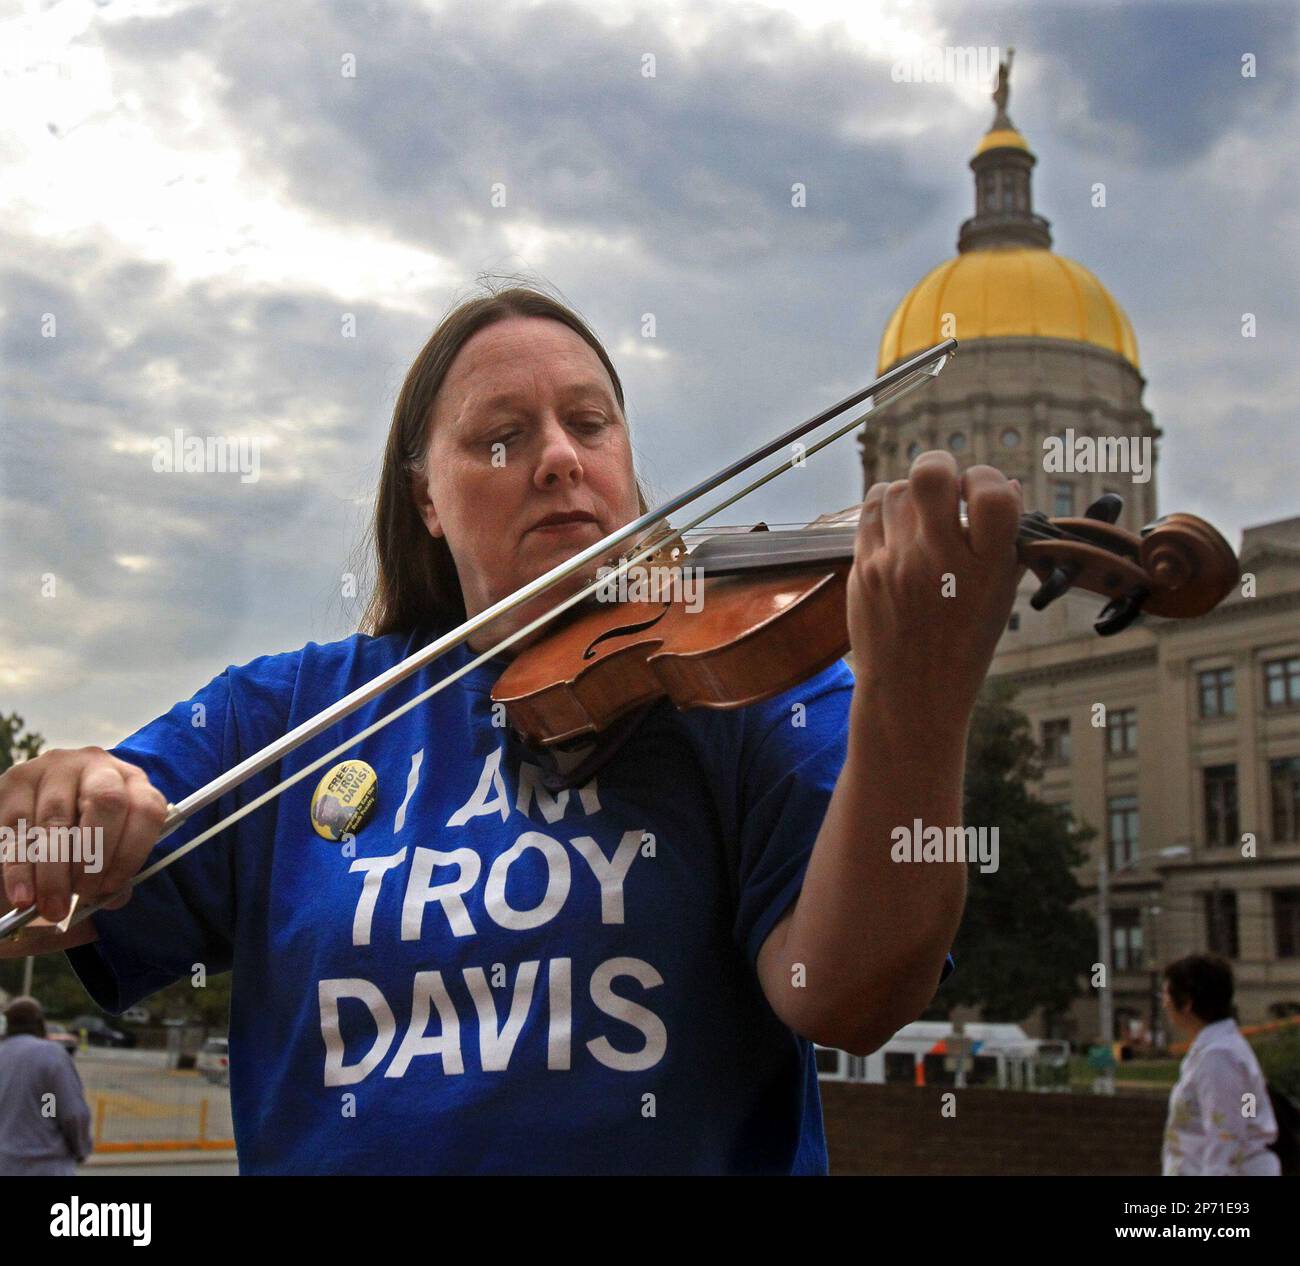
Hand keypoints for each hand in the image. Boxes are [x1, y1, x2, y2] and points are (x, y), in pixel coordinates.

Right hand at [0, 747, 167, 924]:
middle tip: (81, 894)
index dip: (131, 854)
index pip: (147, 809)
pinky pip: (17, 828)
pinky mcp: (16, 780)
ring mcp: (55, 767)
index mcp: (132, 782)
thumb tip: (114, 897)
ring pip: (56, 818)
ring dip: (54, 871)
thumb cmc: (78, 841)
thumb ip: (114, 875)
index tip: (110, 889)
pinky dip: (20, 869)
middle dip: (94, 856)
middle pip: (106, 802)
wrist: (32, 822)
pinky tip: (24, 896)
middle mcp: (97, 766)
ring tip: (52, 908)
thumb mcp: (104, 852)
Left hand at [845, 451, 1023, 747]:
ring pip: (897, 489)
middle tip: (944, 483)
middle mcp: (939, 562)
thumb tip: (1009, 485)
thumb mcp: (1000, 598)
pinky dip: (885, 508)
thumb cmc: (963, 644)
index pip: (994, 495)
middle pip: (931, 475)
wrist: (910, 691)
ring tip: (919, 515)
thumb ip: (1008, 543)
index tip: (982, 493)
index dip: (990, 479)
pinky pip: (870, 510)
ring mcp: (895, 564)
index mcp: (985, 570)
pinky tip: (896, 526)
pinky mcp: (863, 568)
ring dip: (911, 492)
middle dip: (940, 465)